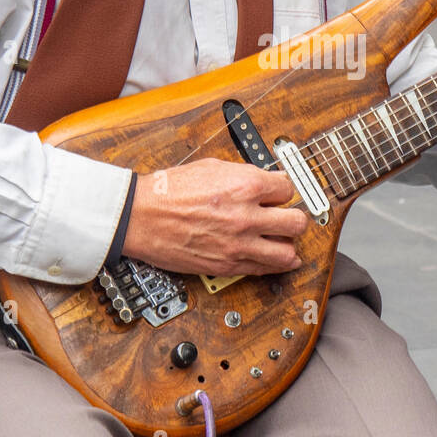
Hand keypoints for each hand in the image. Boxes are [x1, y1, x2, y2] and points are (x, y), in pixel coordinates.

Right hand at [121, 157, 308, 276]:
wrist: (140, 216)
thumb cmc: (168, 191)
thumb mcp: (212, 167)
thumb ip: (243, 174)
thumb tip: (264, 179)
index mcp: (245, 185)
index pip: (288, 189)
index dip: (283, 191)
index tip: (279, 194)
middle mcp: (247, 216)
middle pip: (297, 222)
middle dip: (294, 218)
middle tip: (287, 217)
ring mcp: (239, 244)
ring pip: (288, 252)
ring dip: (288, 245)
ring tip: (281, 240)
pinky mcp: (228, 265)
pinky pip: (265, 269)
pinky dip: (274, 264)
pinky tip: (274, 258)